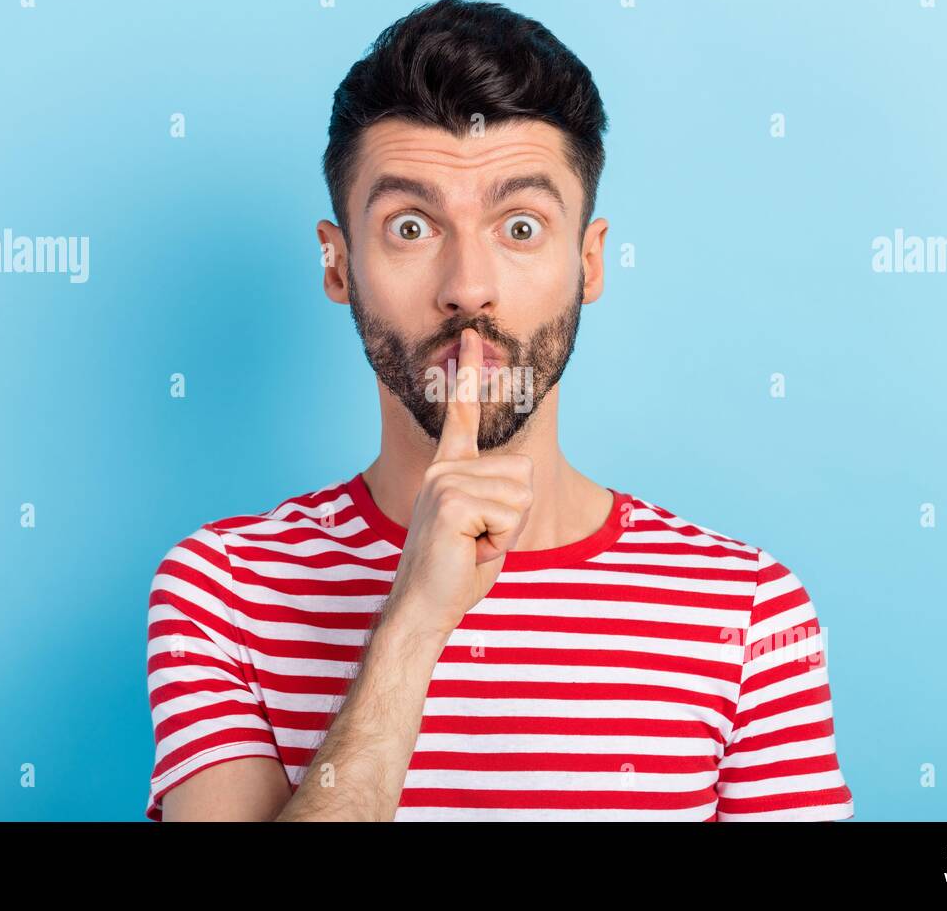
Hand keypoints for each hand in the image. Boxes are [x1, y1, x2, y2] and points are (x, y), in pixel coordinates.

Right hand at [384, 327, 533, 638]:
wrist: (423, 607)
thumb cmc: (455, 573)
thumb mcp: (481, 526)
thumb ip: (495, 496)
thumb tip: (517, 476)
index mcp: (449, 469)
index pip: (461, 414)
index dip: (468, 376)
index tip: (471, 338)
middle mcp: (445, 469)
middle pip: (523, 472)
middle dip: (514, 517)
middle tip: (478, 540)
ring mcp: (446, 482)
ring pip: (520, 494)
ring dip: (507, 532)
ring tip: (472, 546)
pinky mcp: (453, 500)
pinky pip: (510, 515)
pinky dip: (500, 542)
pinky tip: (470, 552)